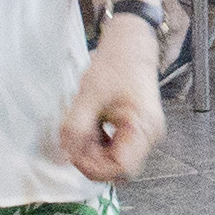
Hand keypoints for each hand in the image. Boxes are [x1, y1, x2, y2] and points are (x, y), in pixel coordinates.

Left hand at [47, 32, 165, 186]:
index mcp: (142, 127)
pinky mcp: (139, 131)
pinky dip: (101, 144)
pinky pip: (119, 149)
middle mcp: (150, 136)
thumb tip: (64, 156)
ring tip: (83, 128)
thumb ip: (75, 128)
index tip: (74, 151)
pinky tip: (92, 127)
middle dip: (93, 159)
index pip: (120, 168)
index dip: (93, 166)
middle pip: (119, 169)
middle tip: (75, 139)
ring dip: (95, 152)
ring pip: (117, 161)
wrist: (131, 45)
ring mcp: (146, 135)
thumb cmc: (114, 65)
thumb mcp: (88, 95)